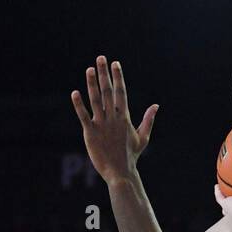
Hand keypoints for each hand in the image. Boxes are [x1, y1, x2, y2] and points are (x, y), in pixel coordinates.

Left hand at [71, 56, 157, 185]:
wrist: (121, 173)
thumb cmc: (131, 156)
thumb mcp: (143, 138)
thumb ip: (148, 120)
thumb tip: (156, 105)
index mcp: (125, 117)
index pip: (121, 92)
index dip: (118, 76)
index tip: (115, 63)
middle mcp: (113, 118)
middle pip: (108, 91)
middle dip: (104, 73)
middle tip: (101, 58)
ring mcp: (102, 125)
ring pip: (96, 100)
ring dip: (92, 84)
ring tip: (89, 69)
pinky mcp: (90, 133)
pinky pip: (84, 116)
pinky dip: (79, 105)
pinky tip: (75, 92)